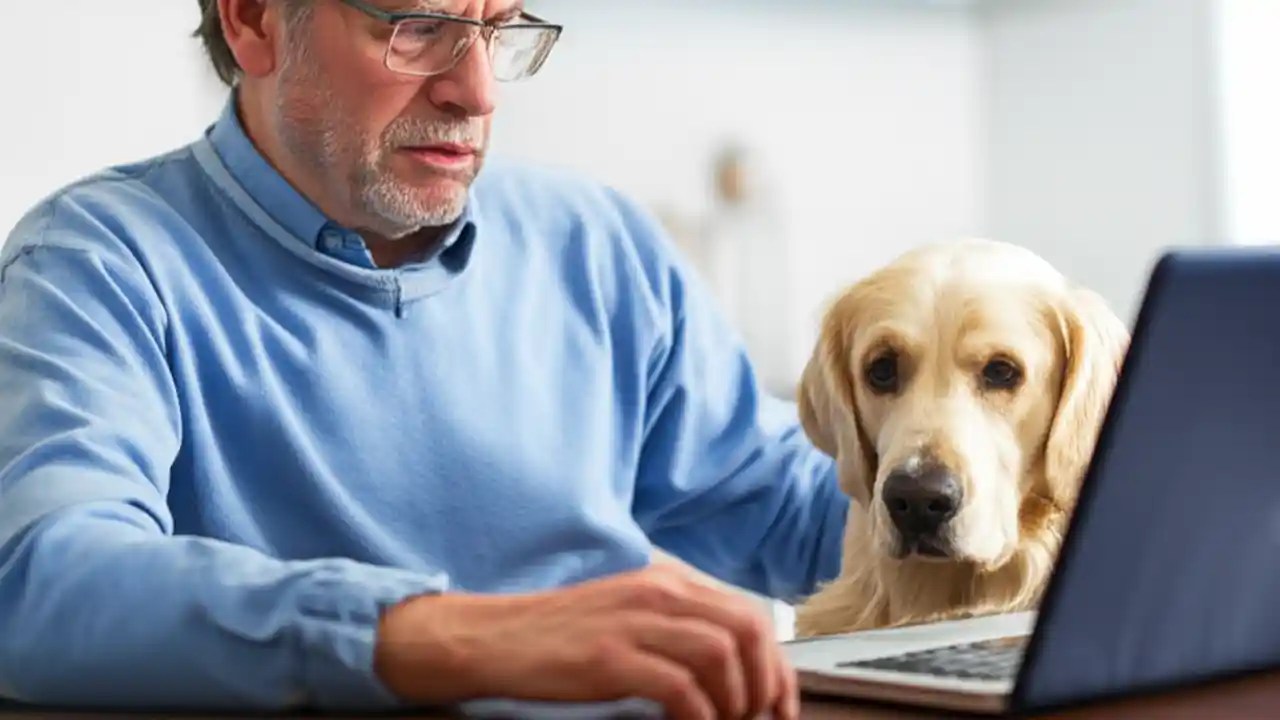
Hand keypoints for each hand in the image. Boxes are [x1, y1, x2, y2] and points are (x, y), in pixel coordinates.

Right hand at [373, 562, 798, 719]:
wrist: (495, 638)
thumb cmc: (562, 635)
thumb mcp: (629, 614)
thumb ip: (677, 629)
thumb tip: (732, 668)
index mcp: (667, 582)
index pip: (748, 615)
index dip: (776, 665)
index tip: (778, 704)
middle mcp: (657, 593)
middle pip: (746, 630)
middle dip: (767, 683)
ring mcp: (632, 623)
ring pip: (721, 654)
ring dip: (736, 700)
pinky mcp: (609, 659)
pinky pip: (679, 687)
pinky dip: (698, 715)